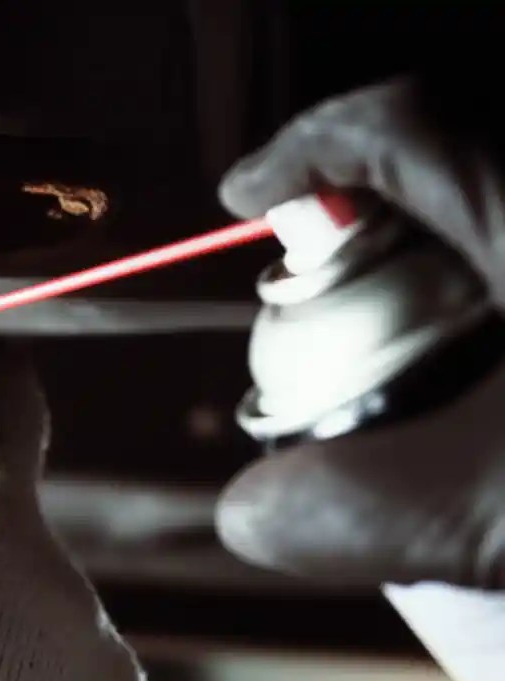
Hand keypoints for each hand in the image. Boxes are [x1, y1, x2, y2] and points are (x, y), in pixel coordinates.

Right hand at [217, 77, 504, 586]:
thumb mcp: (498, 506)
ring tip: (408, 344)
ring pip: (496, 216)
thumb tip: (248, 514)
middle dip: (368, 213)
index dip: (301, 148)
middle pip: (449, 159)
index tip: (242, 193)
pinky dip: (484, 305)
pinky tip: (481, 388)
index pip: (396, 125)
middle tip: (321, 281)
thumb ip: (355, 510)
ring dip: (437, 263)